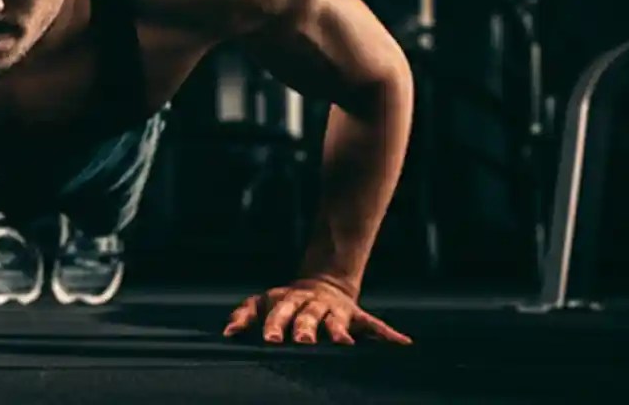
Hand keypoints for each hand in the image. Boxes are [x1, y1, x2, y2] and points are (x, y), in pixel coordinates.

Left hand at [222, 278, 411, 345]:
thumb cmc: (286, 301)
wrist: (322, 284)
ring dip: (338, 332)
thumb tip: (226, 333)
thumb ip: (243, 315)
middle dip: (305, 328)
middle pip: (307, 316)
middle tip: (303, 342)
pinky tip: (403, 344)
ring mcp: (335, 310)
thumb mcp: (262, 302)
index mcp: (289, 301)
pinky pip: (374, 325)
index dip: (275, 325)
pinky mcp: (355, 315)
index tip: (271, 340)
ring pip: (336, 321)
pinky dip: (389, 334)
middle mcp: (312, 305)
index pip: (280, 313)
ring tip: (343, 344)